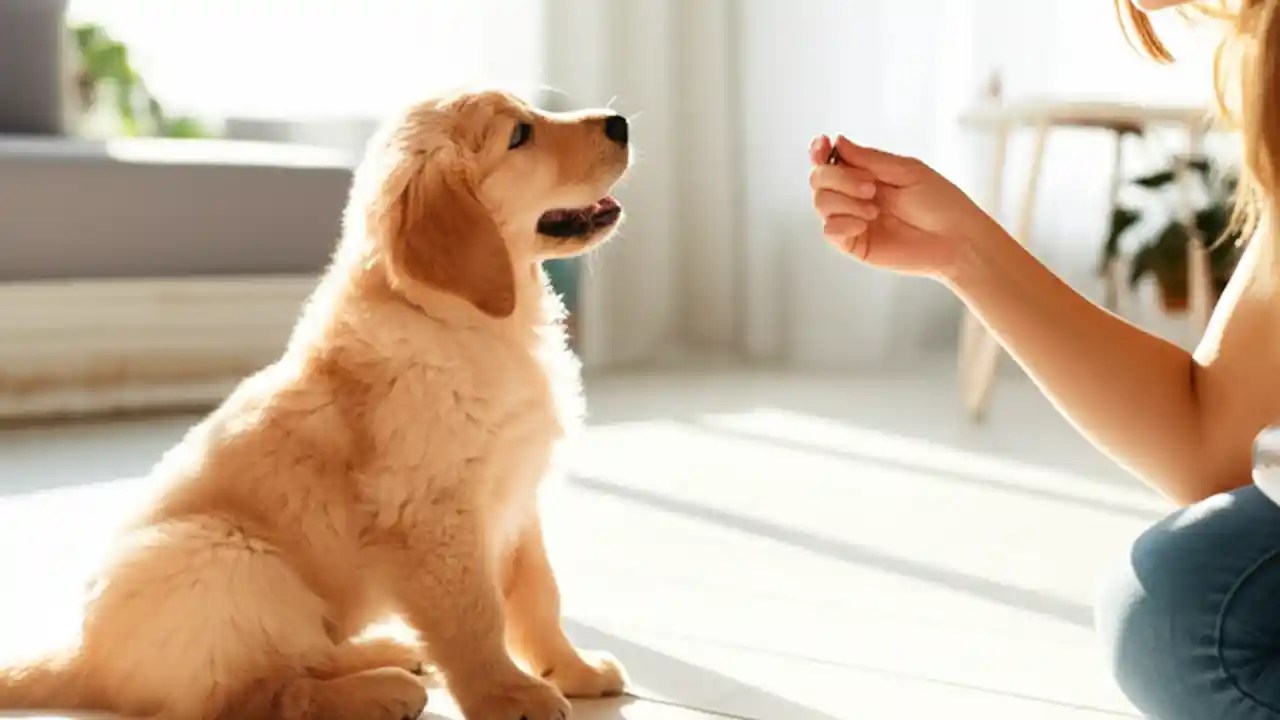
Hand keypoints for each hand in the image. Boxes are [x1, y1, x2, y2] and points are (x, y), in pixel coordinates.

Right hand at [808, 135, 998, 278]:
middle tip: (871, 186)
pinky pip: (829, 231)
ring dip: (845, 200)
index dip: (819, 152)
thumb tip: (838, 142)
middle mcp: (854, 197)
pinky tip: (865, 223)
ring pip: (821, 203)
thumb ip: (870, 159)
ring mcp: (853, 221)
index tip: (823, 143)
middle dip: (839, 178)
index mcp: (866, 175)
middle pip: (819, 180)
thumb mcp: (907, 171)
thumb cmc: (941, 204)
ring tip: (875, 208)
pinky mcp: (855, 245)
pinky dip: (842, 223)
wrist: (957, 240)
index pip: (830, 161)